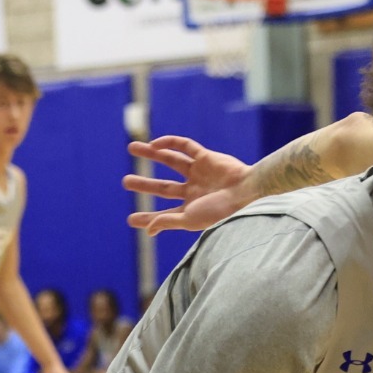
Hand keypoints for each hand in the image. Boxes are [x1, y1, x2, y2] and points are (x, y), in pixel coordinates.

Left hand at [121, 136, 252, 233]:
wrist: (246, 190)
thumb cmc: (221, 210)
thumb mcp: (191, 219)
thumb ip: (168, 222)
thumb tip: (149, 230)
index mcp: (192, 209)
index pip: (165, 214)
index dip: (148, 217)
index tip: (130, 219)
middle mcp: (194, 190)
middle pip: (163, 187)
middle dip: (144, 185)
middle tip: (126, 182)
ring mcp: (200, 173)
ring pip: (171, 161)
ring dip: (152, 154)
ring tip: (132, 147)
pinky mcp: (206, 157)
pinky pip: (185, 146)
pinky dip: (170, 143)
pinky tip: (154, 143)